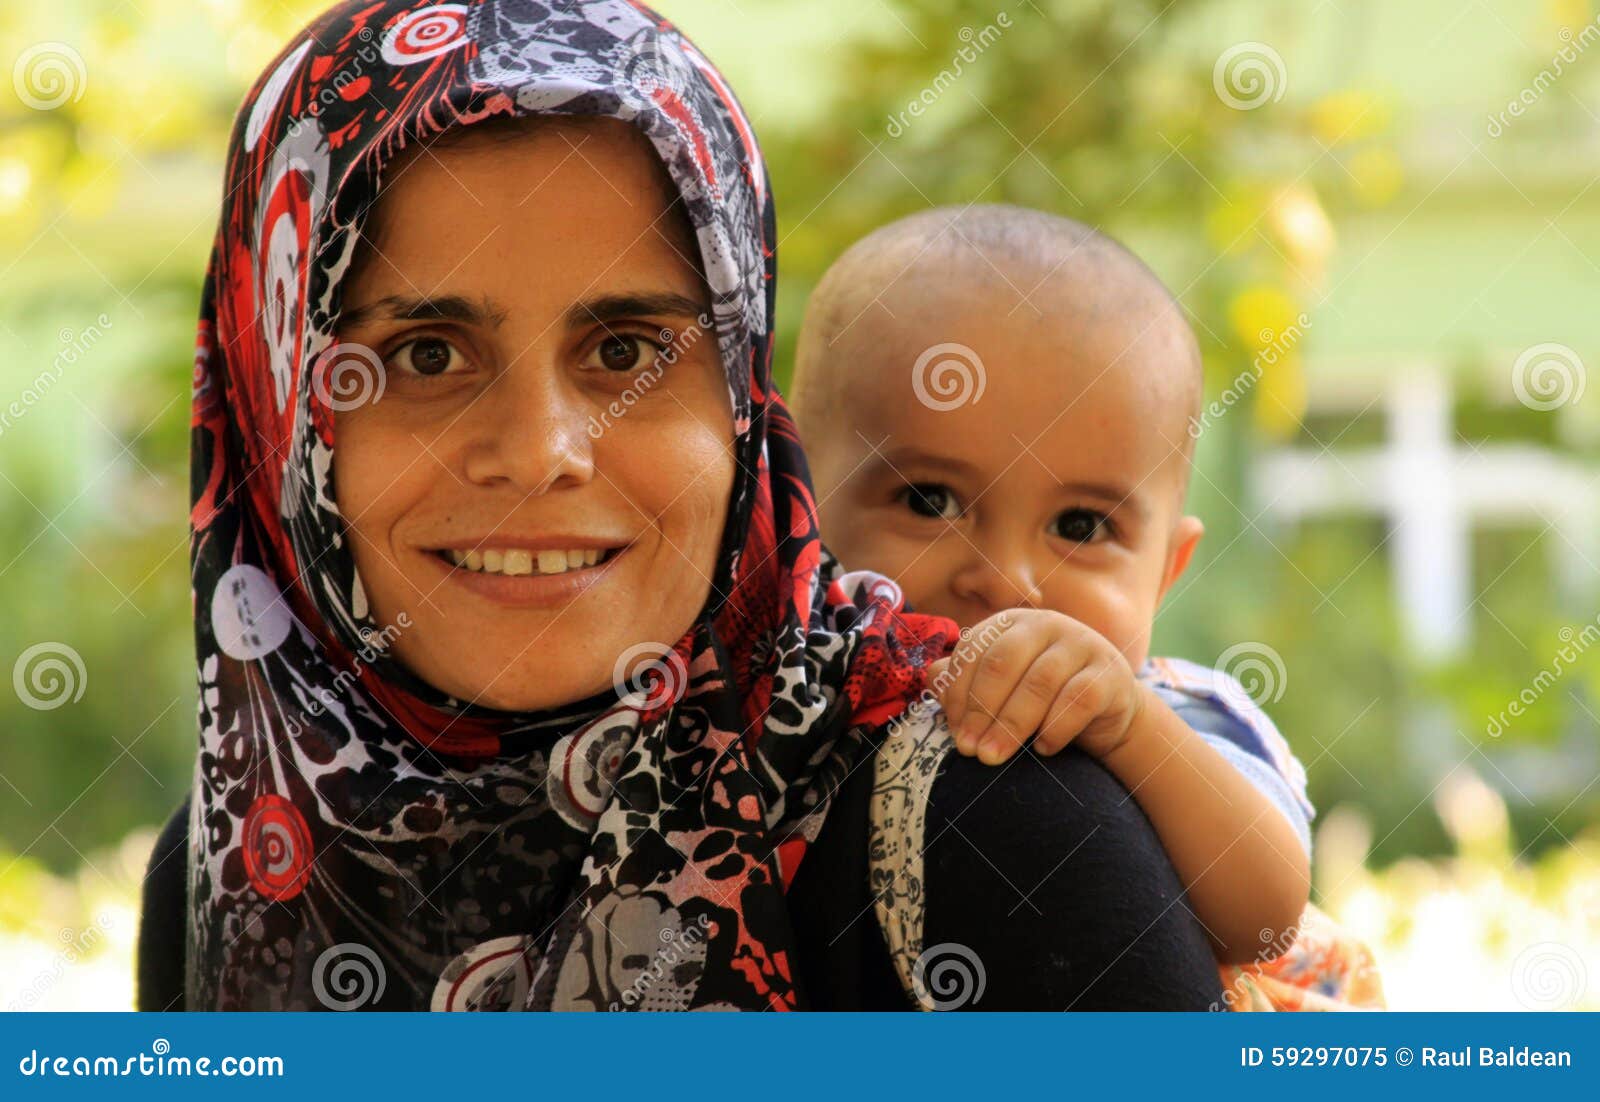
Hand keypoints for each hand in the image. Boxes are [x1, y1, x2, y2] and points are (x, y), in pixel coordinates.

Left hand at [927, 609, 1143, 764]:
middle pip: (1003, 662)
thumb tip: (930, 679)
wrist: (1106, 715)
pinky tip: (1042, 750)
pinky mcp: (1110, 673)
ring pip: (1039, 682)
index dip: (959, 693)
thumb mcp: (1003, 687)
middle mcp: (1047, 624)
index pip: (974, 650)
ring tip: (994, 757)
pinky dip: (1056, 727)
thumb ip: (965, 681)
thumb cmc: (1043, 699)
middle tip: (970, 751)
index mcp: (1012, 623)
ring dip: (1012, 725)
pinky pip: (1079, 699)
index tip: (954, 734)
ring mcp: (1082, 644)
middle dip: (981, 710)